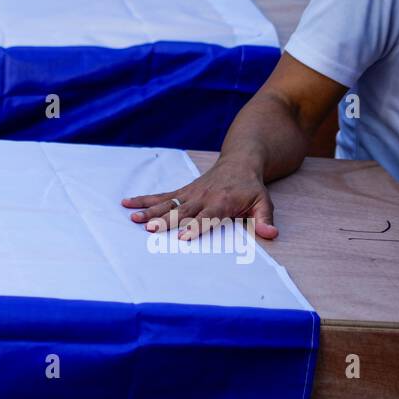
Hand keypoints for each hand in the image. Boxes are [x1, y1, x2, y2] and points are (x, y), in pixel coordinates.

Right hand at [121, 159, 277, 241]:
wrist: (241, 161)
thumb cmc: (251, 188)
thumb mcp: (264, 202)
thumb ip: (265, 219)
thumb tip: (272, 235)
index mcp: (222, 203)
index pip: (207, 217)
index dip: (195, 227)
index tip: (182, 237)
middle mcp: (203, 198)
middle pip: (181, 211)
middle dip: (164, 220)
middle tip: (149, 227)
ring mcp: (189, 194)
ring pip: (167, 203)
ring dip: (149, 211)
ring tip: (133, 218)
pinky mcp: (181, 191)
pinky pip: (160, 196)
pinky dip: (143, 199)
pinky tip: (126, 203)